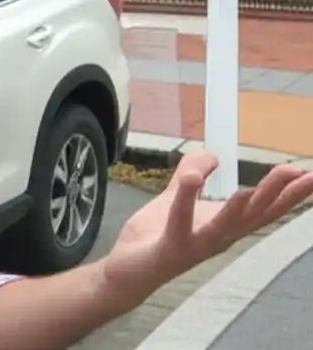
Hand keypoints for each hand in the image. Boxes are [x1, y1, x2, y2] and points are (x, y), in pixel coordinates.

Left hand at [100, 149, 312, 301]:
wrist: (128, 270)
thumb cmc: (158, 235)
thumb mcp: (178, 197)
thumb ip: (194, 173)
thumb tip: (215, 154)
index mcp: (226, 225)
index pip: (265, 208)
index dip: (290, 194)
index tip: (311, 174)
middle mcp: (220, 237)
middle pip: (256, 215)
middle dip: (279, 195)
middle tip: (300, 173)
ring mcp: (197, 243)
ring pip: (225, 223)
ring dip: (242, 204)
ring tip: (255, 185)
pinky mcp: (171, 245)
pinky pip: (180, 221)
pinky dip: (187, 200)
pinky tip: (194, 181)